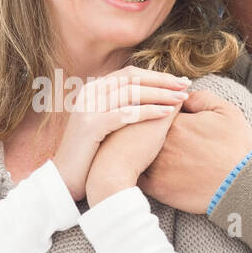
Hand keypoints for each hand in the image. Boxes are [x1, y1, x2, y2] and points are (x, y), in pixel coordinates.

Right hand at [52, 66, 190, 200]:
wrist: (66, 178)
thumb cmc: (90, 155)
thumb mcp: (104, 124)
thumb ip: (119, 107)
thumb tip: (147, 98)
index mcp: (92, 90)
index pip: (128, 74)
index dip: (155, 75)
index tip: (178, 81)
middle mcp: (89, 94)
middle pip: (131, 78)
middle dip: (161, 80)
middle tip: (185, 84)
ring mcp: (88, 108)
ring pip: (130, 93)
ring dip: (159, 94)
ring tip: (181, 98)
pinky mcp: (91, 125)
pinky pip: (126, 113)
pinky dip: (149, 111)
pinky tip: (167, 113)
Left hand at [136, 89, 251, 214]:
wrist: (243, 184)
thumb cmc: (238, 147)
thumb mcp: (225, 111)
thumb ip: (200, 98)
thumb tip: (182, 96)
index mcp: (174, 122)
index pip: (155, 111)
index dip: (160, 113)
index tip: (165, 117)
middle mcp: (161, 142)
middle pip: (143, 131)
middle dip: (146, 131)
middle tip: (154, 135)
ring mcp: (156, 165)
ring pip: (137, 153)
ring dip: (138, 150)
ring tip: (143, 150)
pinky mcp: (156, 187)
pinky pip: (138, 176)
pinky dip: (139, 171)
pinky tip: (144, 169)